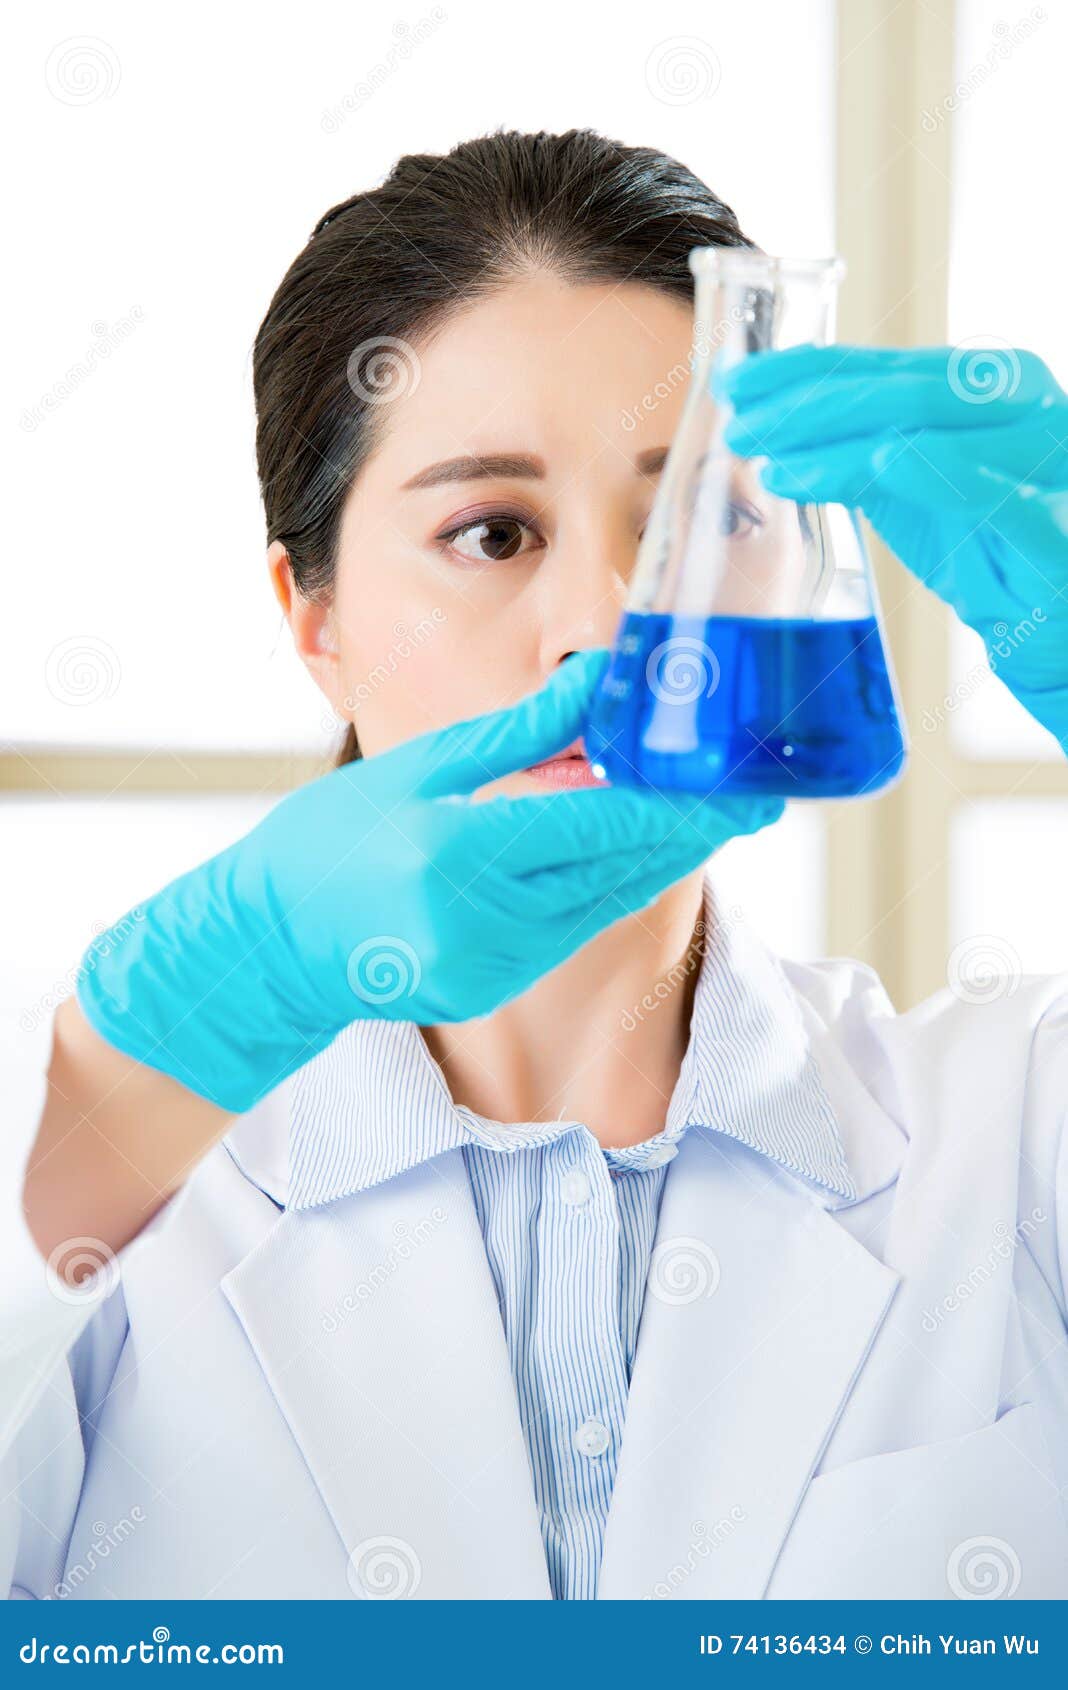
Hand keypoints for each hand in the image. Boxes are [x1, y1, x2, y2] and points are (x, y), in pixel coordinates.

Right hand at [75, 649, 782, 1112]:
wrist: (270, 945)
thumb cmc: (329, 841)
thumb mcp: (417, 770)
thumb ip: (516, 735)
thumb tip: (594, 681)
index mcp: (460, 859)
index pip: (599, 827)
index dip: (683, 809)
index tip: (748, 788)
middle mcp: (486, 923)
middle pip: (620, 868)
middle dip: (693, 829)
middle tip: (759, 792)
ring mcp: (492, 964)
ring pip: (606, 901)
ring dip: (661, 857)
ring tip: (715, 811)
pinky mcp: (494, 983)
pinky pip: (573, 926)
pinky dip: (612, 884)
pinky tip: (643, 849)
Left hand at [718, 344, 1067, 749]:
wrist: (1061, 620)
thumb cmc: (986, 547)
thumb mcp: (913, 489)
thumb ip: (859, 450)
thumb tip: (768, 423)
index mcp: (984, 385)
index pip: (881, 367)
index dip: (802, 370)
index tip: (733, 384)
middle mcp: (1018, 406)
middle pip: (900, 393)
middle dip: (810, 407)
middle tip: (740, 428)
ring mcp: (1043, 460)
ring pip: (933, 431)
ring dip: (843, 444)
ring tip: (775, 467)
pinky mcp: (1054, 526)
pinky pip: (995, 491)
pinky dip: (938, 471)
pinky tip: (882, 466)